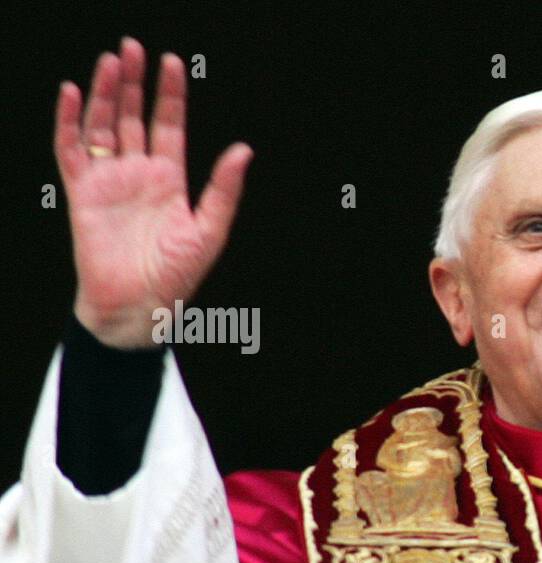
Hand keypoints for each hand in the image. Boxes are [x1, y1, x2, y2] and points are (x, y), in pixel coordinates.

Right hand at [55, 37, 252, 348]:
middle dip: (134, 82)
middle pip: (133, 116)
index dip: (170, 95)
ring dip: (103, 92)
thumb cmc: (176, 277)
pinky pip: (70, 149)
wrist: (138, 308)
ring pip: (102, 125)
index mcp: (170, 180)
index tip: (172, 62)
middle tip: (133, 47)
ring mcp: (108, 181)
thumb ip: (224, 190)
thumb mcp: (209, 230)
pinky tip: (71, 93)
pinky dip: (68, 121)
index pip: (169, 126)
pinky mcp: (81, 192)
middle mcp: (138, 174)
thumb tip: (244, 150)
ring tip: (110, 61)